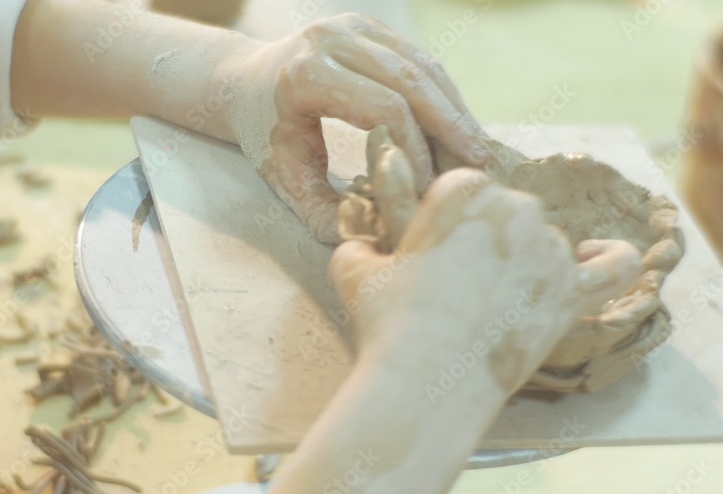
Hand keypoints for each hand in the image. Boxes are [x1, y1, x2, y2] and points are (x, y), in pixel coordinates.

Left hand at [223, 13, 489, 243]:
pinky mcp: (369, 26)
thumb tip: (365, 240)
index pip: (384, 109)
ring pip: (422, 65)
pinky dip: (442, 93)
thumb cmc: (264, 133)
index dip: (415, 150)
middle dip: (450, 126)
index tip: (429, 187)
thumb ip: (319, 211)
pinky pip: (417, 58)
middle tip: (477, 166)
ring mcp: (353, 25)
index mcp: (306, 75)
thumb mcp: (283, 176)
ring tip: (476, 149)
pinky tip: (458, 126)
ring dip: (454, 109)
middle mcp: (331, 39)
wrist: (245, 82)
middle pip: (411, 81)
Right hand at [328, 152, 641, 391]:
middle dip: (486, 239)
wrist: (425, 381)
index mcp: (463, 190)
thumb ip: (358, 244)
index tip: (431, 252)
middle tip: (457, 283)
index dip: (445, 221)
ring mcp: (550, 250)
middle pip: (507, 210)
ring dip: (525, 262)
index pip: (462, 188)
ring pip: (545, 242)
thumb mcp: (354, 271)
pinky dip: (611, 258)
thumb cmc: (387, 323)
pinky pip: (613, 267)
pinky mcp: (572, 293)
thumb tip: (359, 244)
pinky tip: (595, 257)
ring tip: (495, 299)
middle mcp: (514, 208)